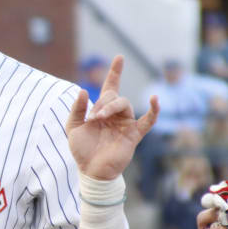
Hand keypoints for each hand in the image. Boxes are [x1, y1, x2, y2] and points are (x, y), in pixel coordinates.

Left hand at [64, 55, 157, 179]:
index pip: (111, 86)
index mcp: (102, 110)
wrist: (90, 170)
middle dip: (101, 103)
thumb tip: (84, 91)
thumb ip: (77, 109)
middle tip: (92, 117)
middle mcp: (116, 115)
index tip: (119, 57)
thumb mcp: (72, 126)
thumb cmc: (82, 150)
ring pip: (124, 104)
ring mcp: (125, 123)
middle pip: (114, 96)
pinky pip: (148, 121)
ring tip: (99, 118)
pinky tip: (155, 100)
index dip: (115, 72)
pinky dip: (153, 110)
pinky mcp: (133, 135)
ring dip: (110, 107)